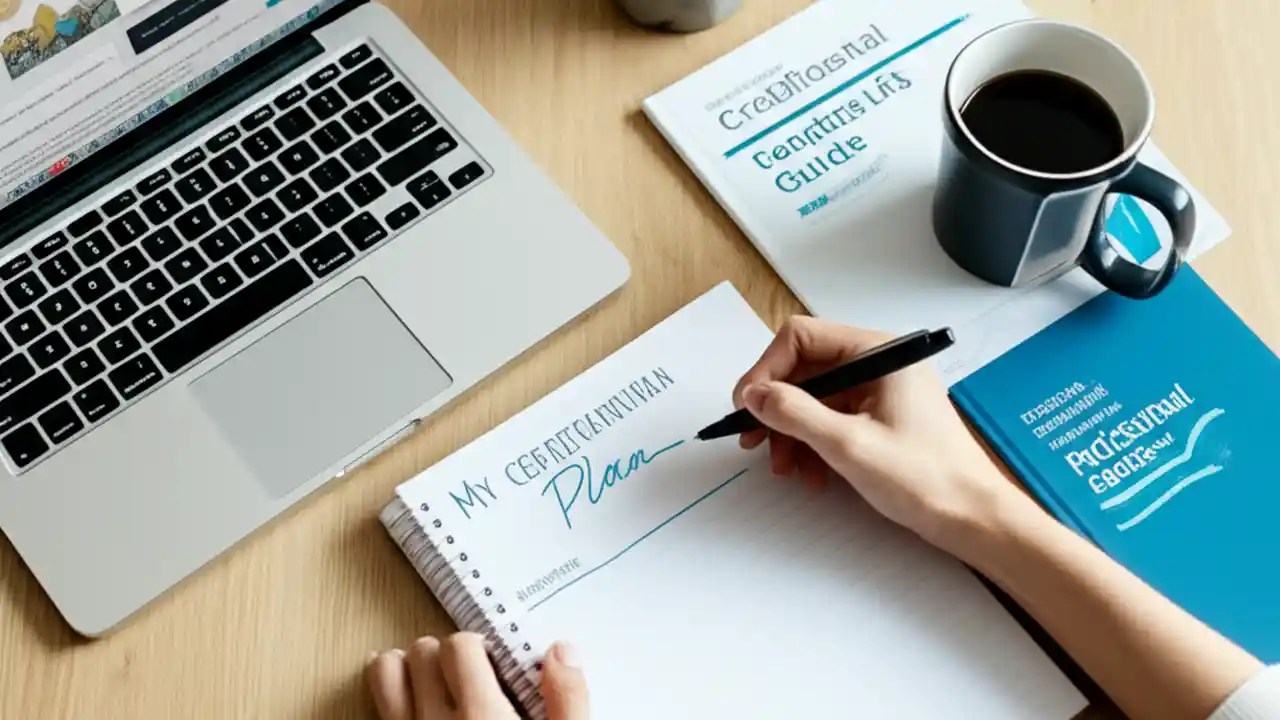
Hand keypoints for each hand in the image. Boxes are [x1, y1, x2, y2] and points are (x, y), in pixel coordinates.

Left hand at [366, 633, 587, 719]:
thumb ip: (568, 701)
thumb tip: (561, 650)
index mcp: (483, 715)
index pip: (460, 646)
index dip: (474, 646)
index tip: (485, 659)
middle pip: (423, 653)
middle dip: (442, 652)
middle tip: (461, 668)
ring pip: (386, 674)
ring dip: (406, 667)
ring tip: (428, 675)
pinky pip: (374, 706)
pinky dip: (384, 690)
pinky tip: (401, 693)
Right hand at [733, 316, 1032, 556]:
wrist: (974, 518)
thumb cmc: (925, 479)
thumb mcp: (849, 445)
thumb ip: (795, 413)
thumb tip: (753, 394)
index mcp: (880, 352)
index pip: (802, 338)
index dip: (767, 370)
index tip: (747, 407)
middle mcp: (880, 362)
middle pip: (806, 369)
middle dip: (777, 408)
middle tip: (752, 443)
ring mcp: (881, 390)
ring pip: (815, 397)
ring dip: (792, 432)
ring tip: (785, 469)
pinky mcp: (882, 417)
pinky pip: (833, 418)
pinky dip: (814, 444)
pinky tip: (811, 475)